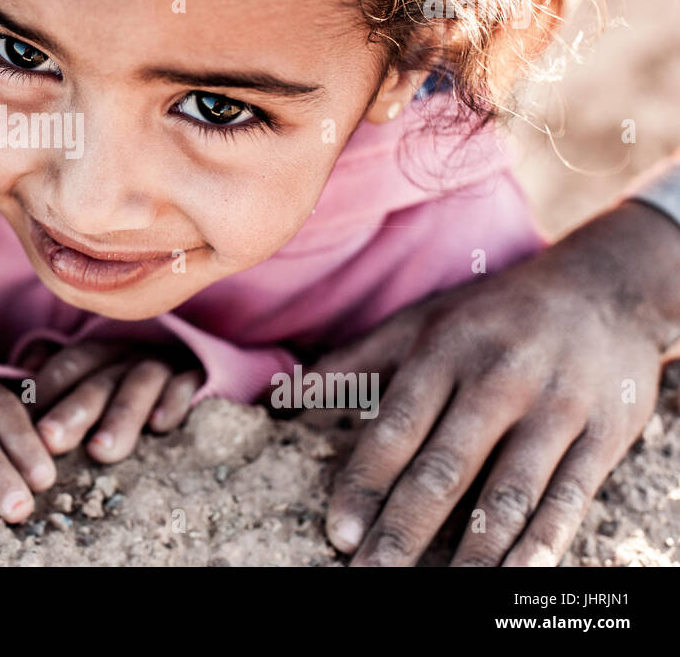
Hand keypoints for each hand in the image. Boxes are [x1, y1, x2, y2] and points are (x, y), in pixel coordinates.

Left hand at [24, 339, 204, 462]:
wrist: (190, 363)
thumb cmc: (124, 383)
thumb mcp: (91, 377)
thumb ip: (56, 378)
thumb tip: (24, 370)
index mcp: (97, 355)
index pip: (67, 366)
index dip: (46, 391)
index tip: (25, 425)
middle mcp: (126, 356)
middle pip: (97, 381)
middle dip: (73, 411)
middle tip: (51, 441)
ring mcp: (162, 364)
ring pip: (139, 383)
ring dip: (120, 415)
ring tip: (101, 451)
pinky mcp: (195, 375)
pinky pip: (185, 383)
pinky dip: (174, 401)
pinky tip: (161, 426)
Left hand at [315, 202, 678, 565]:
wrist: (603, 286)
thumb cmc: (491, 312)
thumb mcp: (420, 321)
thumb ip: (352, 361)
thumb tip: (277, 397)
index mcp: (444, 352)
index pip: (395, 428)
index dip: (365, 484)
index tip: (338, 532)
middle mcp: (497, 380)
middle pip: (444, 467)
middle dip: (405, 528)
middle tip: (372, 574)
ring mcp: (553, 408)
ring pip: (507, 492)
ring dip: (472, 551)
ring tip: (443, 592)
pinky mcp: (602, 433)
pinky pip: (569, 497)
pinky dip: (543, 542)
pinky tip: (516, 577)